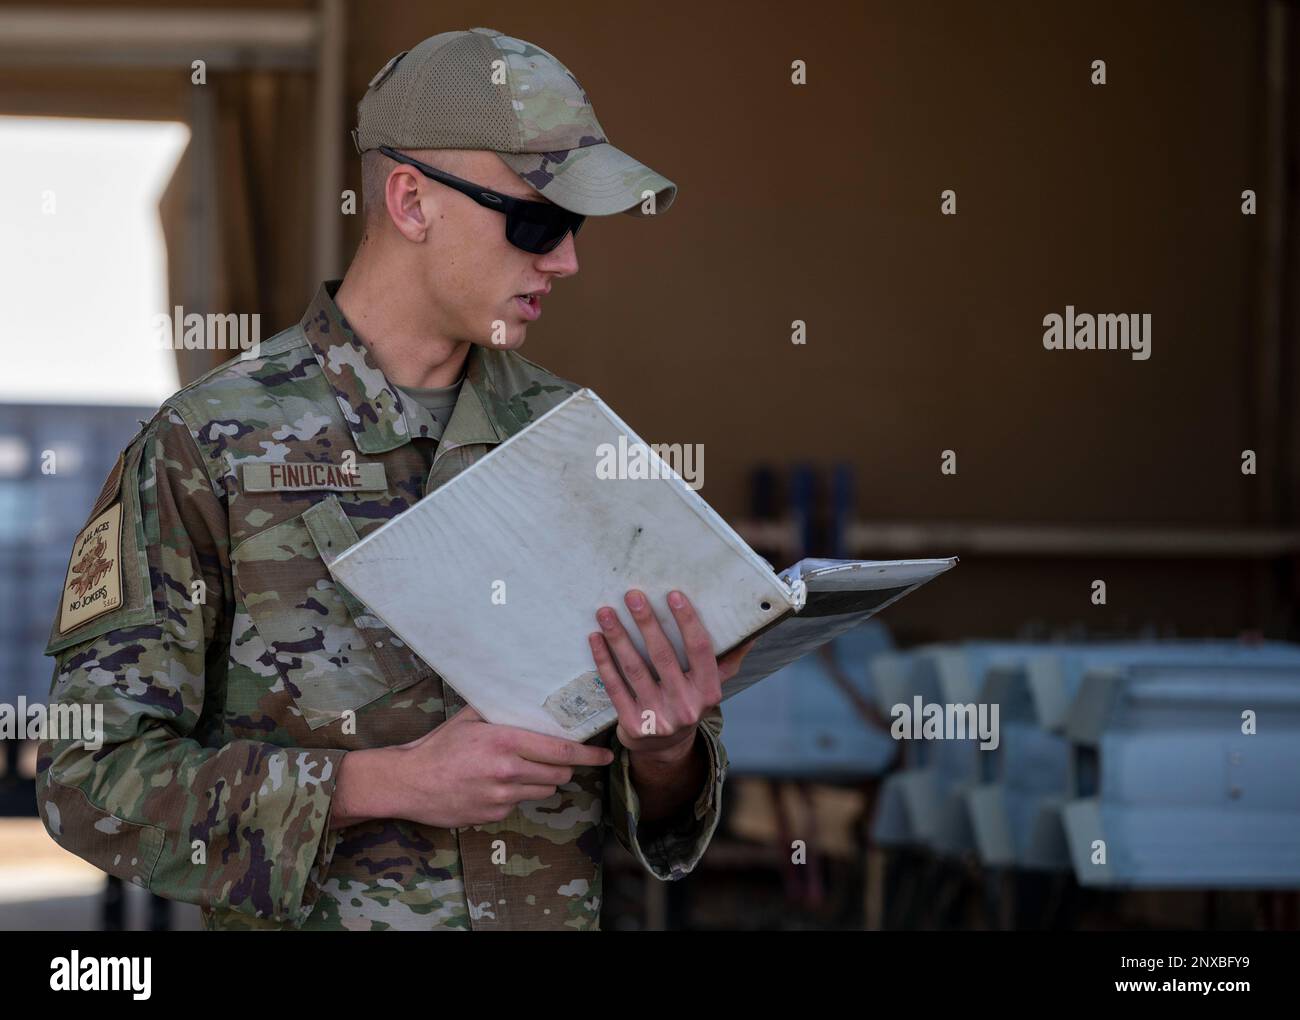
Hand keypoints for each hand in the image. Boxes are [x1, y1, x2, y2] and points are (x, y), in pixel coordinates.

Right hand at [383, 706, 614, 827]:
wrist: (408, 782)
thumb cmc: (439, 747)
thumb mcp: (470, 718)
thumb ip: (501, 710)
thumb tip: (527, 694)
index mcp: (505, 742)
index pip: (560, 750)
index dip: (588, 754)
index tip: (605, 755)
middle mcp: (507, 771)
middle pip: (559, 774)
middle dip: (565, 767)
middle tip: (560, 759)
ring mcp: (501, 797)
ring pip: (544, 791)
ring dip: (543, 781)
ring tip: (522, 769)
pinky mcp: (494, 815)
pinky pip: (520, 804)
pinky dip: (517, 794)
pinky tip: (496, 785)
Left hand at [588, 590, 756, 762]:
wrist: (664, 749)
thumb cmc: (688, 703)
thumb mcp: (711, 685)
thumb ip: (728, 659)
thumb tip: (751, 632)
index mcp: (709, 691)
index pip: (700, 649)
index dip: (687, 621)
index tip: (673, 594)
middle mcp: (686, 705)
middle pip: (663, 655)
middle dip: (646, 622)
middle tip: (633, 595)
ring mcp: (658, 717)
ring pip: (635, 669)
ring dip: (619, 637)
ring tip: (606, 612)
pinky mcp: (633, 725)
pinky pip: (615, 687)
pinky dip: (603, 660)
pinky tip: (595, 638)